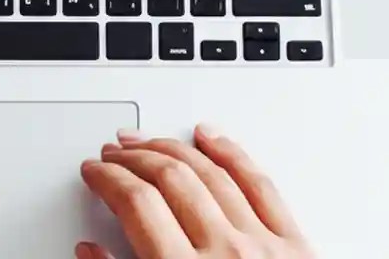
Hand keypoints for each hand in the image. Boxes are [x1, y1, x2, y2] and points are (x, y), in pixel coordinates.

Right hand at [78, 126, 314, 258]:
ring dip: (173, 149)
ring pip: (212, 173)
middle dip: (134, 158)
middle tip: (114, 154)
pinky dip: (232, 154)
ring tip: (148, 142)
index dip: (108, 180)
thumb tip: (91, 254)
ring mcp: (266, 247)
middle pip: (171, 180)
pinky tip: (212, 139)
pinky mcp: (297, 247)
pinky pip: (260, 184)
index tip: (95, 172)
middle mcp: (227, 256)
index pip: (137, 205)